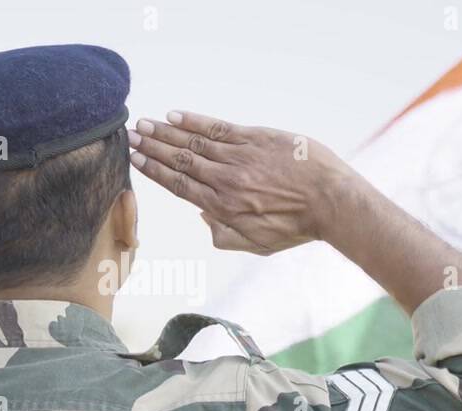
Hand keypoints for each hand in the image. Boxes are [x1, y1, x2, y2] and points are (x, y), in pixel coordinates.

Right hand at [128, 111, 358, 254]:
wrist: (331, 202)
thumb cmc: (296, 227)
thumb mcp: (256, 245)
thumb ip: (224, 235)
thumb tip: (203, 218)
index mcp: (223, 207)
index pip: (180, 186)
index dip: (155, 172)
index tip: (135, 160)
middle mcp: (225, 179)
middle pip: (180, 161)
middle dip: (152, 147)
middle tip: (130, 135)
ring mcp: (240, 157)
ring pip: (195, 143)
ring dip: (166, 132)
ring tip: (145, 124)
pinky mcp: (257, 139)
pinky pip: (219, 128)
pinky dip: (196, 122)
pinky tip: (176, 116)